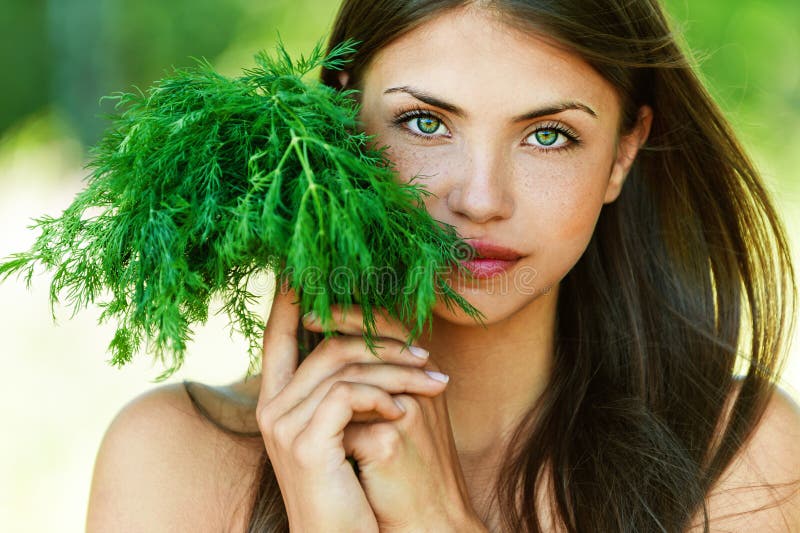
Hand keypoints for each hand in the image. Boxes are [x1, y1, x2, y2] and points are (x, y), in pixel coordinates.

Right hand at [256, 281, 450, 531]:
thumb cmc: (354, 486)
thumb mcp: (346, 431)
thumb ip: (345, 388)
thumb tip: (370, 341)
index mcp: (279, 400)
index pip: (280, 334)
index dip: (296, 298)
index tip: (316, 270)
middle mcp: (272, 408)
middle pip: (323, 341)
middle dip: (375, 333)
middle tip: (423, 351)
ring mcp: (285, 426)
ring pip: (342, 362)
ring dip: (396, 368)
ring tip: (433, 382)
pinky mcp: (305, 444)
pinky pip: (347, 394)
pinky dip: (383, 396)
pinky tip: (405, 411)